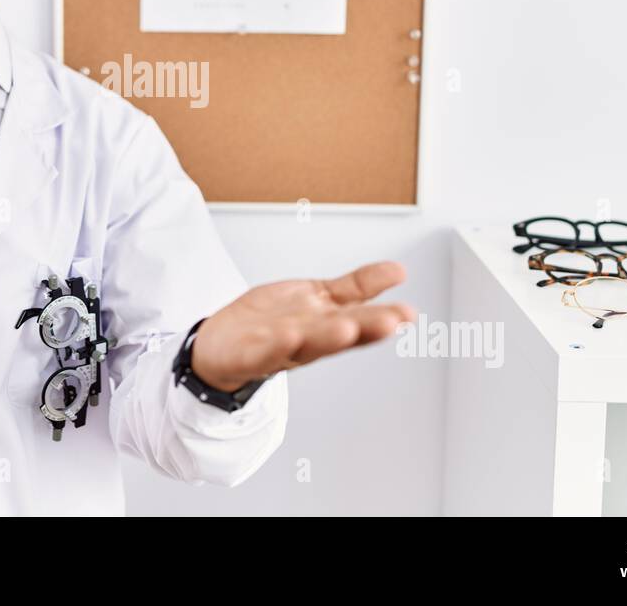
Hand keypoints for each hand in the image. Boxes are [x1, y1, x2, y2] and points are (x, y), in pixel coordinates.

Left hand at [190, 261, 413, 391]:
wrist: (220, 347)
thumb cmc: (273, 323)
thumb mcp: (320, 300)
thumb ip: (356, 289)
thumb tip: (398, 271)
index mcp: (326, 324)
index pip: (358, 318)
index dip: (382, 317)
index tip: (406, 314)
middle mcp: (308, 339)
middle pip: (338, 333)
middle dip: (364, 329)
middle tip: (390, 322)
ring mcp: (279, 347)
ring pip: (306, 343)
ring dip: (326, 337)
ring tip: (346, 328)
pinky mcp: (249, 354)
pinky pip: (264, 350)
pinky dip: (278, 345)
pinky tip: (290, 335)